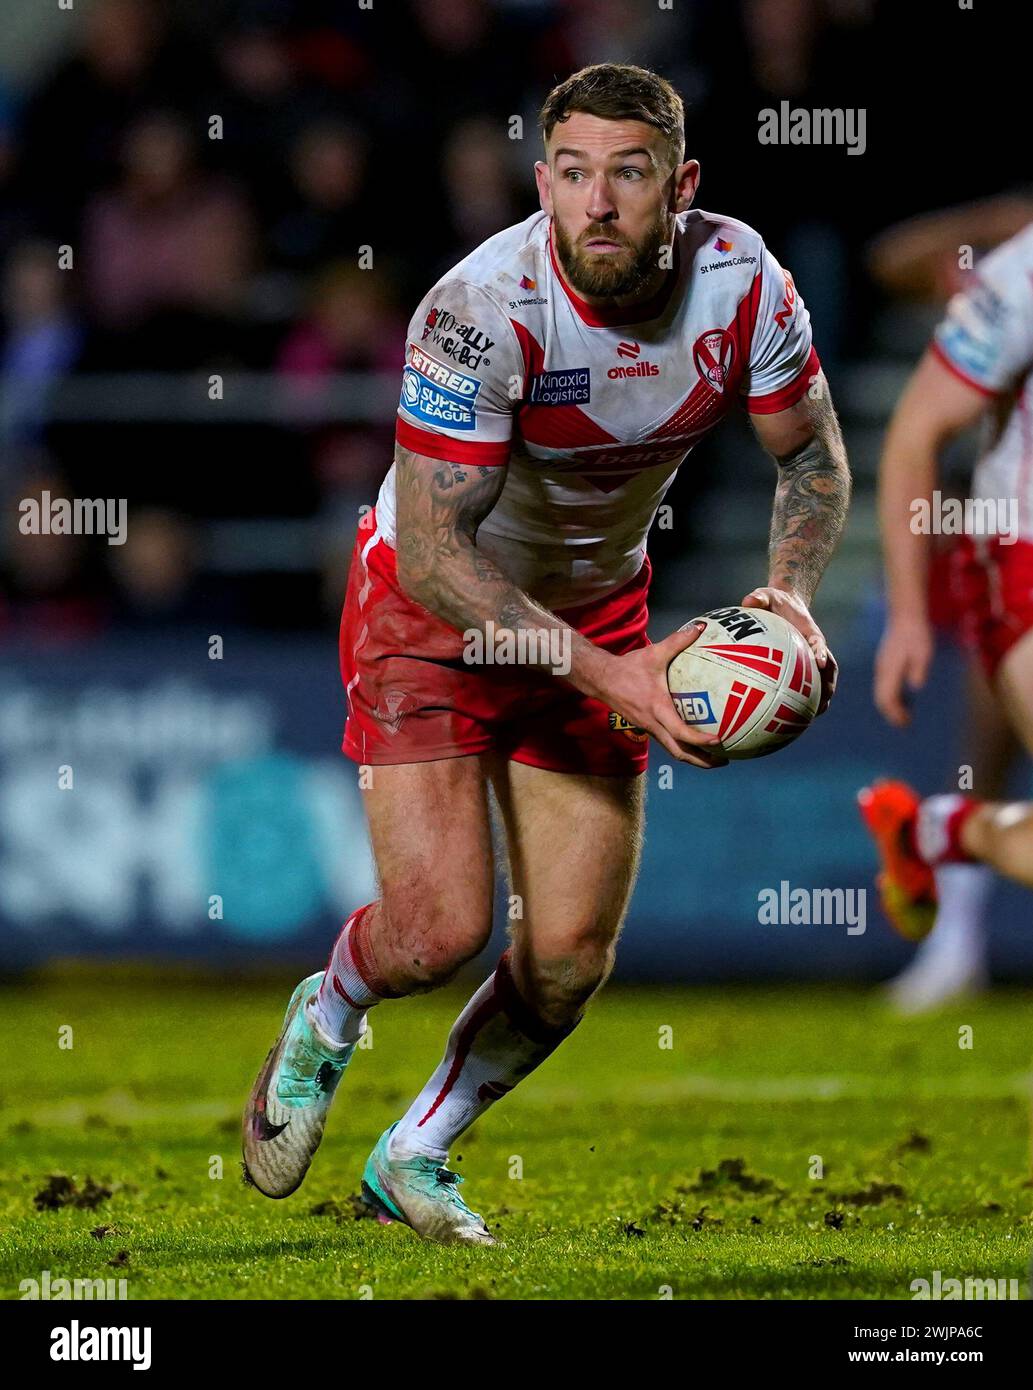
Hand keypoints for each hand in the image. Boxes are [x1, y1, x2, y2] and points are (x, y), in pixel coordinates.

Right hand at [595, 624, 729, 768]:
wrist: (602, 680)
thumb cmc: (628, 668)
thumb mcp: (654, 653)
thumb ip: (677, 641)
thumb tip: (699, 628)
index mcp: (657, 709)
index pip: (679, 732)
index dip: (699, 739)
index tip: (718, 740)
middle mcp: (653, 724)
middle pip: (679, 752)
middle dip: (702, 761)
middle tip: (724, 761)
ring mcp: (649, 729)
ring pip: (674, 751)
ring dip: (694, 758)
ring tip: (715, 759)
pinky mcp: (647, 728)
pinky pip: (668, 742)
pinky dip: (684, 746)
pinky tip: (697, 742)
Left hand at [742, 586, 837, 714]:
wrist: (784, 603)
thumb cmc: (774, 600)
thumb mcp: (766, 595)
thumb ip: (759, 597)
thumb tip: (748, 601)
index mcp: (810, 632)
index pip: (819, 643)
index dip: (821, 653)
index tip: (819, 663)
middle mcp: (815, 648)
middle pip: (828, 670)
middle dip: (828, 686)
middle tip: (823, 704)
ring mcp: (811, 658)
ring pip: (822, 681)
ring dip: (820, 698)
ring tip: (812, 718)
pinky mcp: (804, 666)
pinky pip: (805, 684)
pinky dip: (802, 698)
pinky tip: (790, 715)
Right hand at [874, 613, 933, 726]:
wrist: (905, 616)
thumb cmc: (916, 634)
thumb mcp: (923, 652)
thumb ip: (918, 669)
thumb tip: (916, 687)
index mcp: (890, 670)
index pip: (887, 698)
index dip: (894, 713)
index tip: (905, 723)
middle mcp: (882, 671)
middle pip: (881, 699)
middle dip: (891, 714)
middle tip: (905, 725)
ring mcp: (881, 668)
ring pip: (881, 693)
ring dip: (891, 706)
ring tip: (905, 716)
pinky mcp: (885, 665)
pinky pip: (884, 686)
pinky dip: (892, 697)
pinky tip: (904, 700)